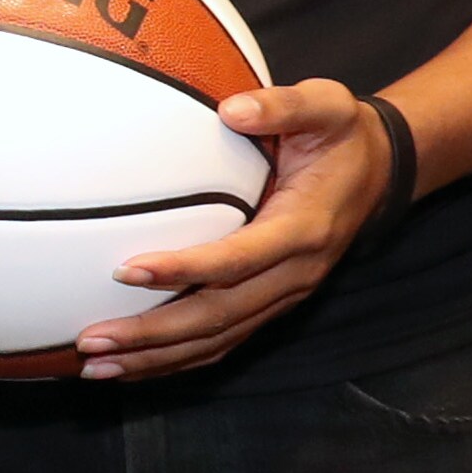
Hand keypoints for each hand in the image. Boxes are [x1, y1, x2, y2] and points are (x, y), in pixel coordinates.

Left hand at [67, 79, 389, 380]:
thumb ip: (284, 106)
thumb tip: (232, 108)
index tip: (124, 270)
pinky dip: (177, 358)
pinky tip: (131, 366)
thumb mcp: (328, 105)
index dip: (184, 270)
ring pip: (218, 339)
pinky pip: (224, 340)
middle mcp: (295, 273)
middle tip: (91, 342)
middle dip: (153, 334)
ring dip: (156, 358)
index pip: (238, 259)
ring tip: (96, 367)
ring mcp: (285, 295)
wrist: (380, 171)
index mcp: (303, 229)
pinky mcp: (272, 303)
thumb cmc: (342, 134)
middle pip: (219, 316)